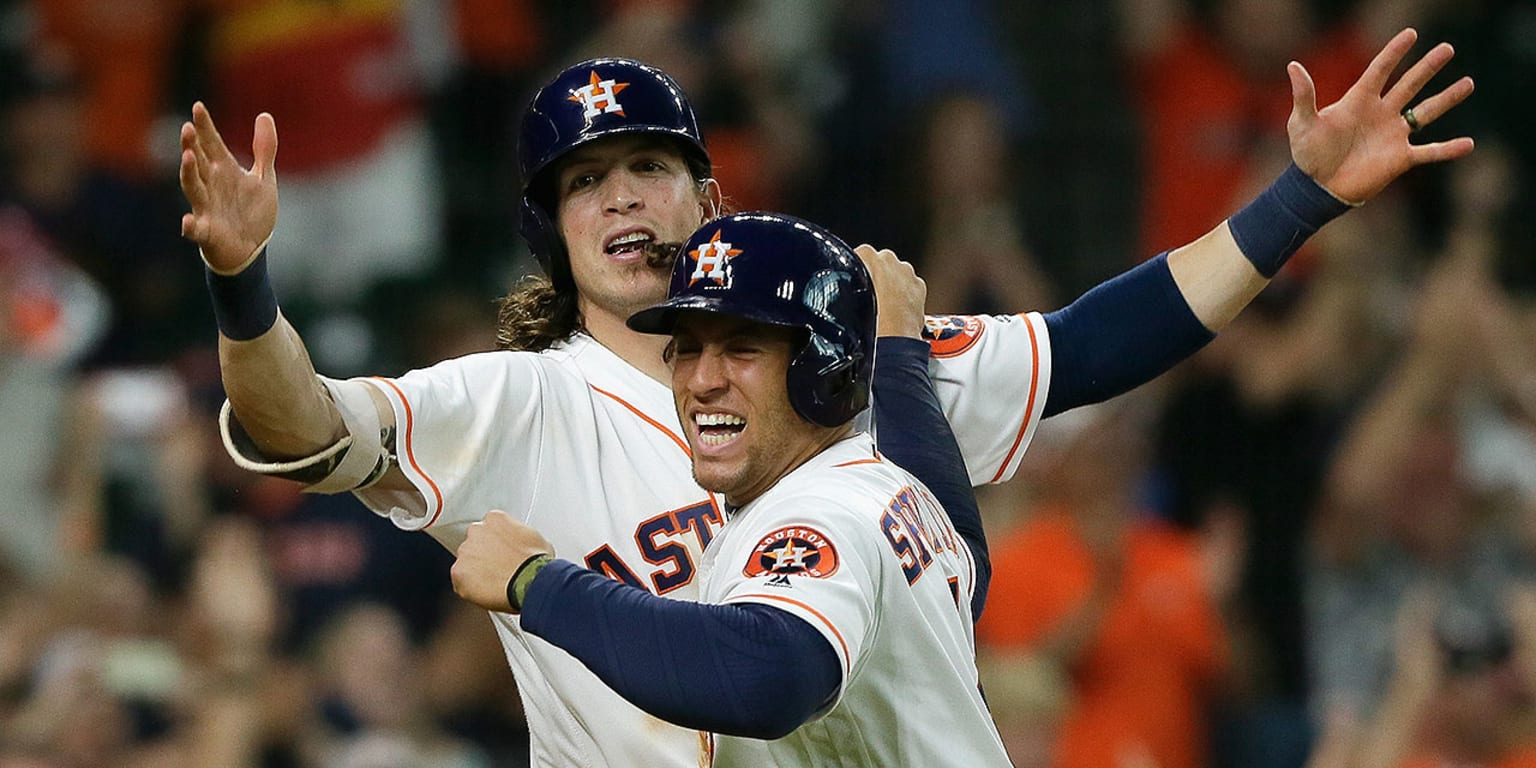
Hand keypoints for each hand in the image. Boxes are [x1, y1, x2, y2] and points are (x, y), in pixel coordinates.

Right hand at [179, 101, 278, 273]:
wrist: (251, 247)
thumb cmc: (251, 211)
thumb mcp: (264, 177)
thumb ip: (264, 149)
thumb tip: (264, 115)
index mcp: (224, 170)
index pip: (212, 144)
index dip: (205, 127)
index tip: (198, 106)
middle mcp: (211, 185)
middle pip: (198, 162)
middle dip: (191, 145)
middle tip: (188, 128)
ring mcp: (207, 207)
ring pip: (193, 187)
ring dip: (188, 173)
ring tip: (187, 156)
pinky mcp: (208, 231)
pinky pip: (196, 229)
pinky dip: (191, 226)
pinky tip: (187, 221)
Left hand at [451, 510, 554, 612]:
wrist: (529, 581)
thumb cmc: (535, 563)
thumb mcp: (535, 539)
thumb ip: (520, 536)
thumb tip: (523, 545)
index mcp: (495, 519)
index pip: (489, 528)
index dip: (496, 542)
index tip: (502, 551)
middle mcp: (476, 532)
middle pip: (475, 543)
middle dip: (484, 555)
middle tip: (498, 568)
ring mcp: (465, 552)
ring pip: (466, 563)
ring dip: (476, 571)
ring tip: (495, 583)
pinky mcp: (458, 572)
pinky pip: (460, 582)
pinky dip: (470, 588)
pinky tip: (487, 592)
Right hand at [854, 244, 925, 337]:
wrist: (892, 338)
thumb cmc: (869, 321)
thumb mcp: (845, 301)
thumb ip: (846, 286)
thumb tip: (844, 289)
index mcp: (867, 255)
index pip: (859, 255)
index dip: (856, 270)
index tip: (854, 282)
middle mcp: (889, 259)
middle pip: (880, 262)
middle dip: (876, 275)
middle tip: (868, 295)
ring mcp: (906, 272)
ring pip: (897, 273)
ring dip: (891, 284)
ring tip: (883, 305)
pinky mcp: (919, 285)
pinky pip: (910, 286)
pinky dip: (905, 294)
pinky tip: (896, 310)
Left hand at [1288, 28, 1473, 203]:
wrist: (1317, 188)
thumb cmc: (1308, 154)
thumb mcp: (1303, 123)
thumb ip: (1304, 95)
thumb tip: (1293, 66)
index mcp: (1359, 101)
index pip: (1380, 71)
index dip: (1394, 53)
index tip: (1411, 34)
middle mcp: (1381, 113)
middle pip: (1409, 85)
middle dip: (1428, 67)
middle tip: (1448, 49)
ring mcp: (1393, 135)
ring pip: (1426, 112)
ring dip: (1447, 99)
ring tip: (1469, 83)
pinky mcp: (1400, 158)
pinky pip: (1429, 152)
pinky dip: (1448, 149)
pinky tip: (1469, 144)